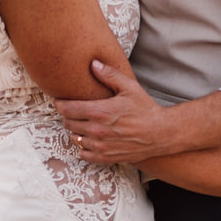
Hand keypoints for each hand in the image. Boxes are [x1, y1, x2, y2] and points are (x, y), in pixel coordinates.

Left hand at [55, 60, 173, 162]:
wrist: (160, 133)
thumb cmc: (145, 109)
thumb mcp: (129, 87)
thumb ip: (109, 75)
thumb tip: (93, 63)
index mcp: (100, 112)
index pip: (67, 109)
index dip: (60, 104)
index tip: (60, 101)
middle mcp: (98, 130)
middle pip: (68, 123)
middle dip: (68, 116)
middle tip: (74, 112)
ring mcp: (101, 146)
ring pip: (74, 139)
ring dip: (75, 131)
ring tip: (83, 124)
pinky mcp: (105, 157)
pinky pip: (83, 154)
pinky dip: (83, 147)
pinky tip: (89, 139)